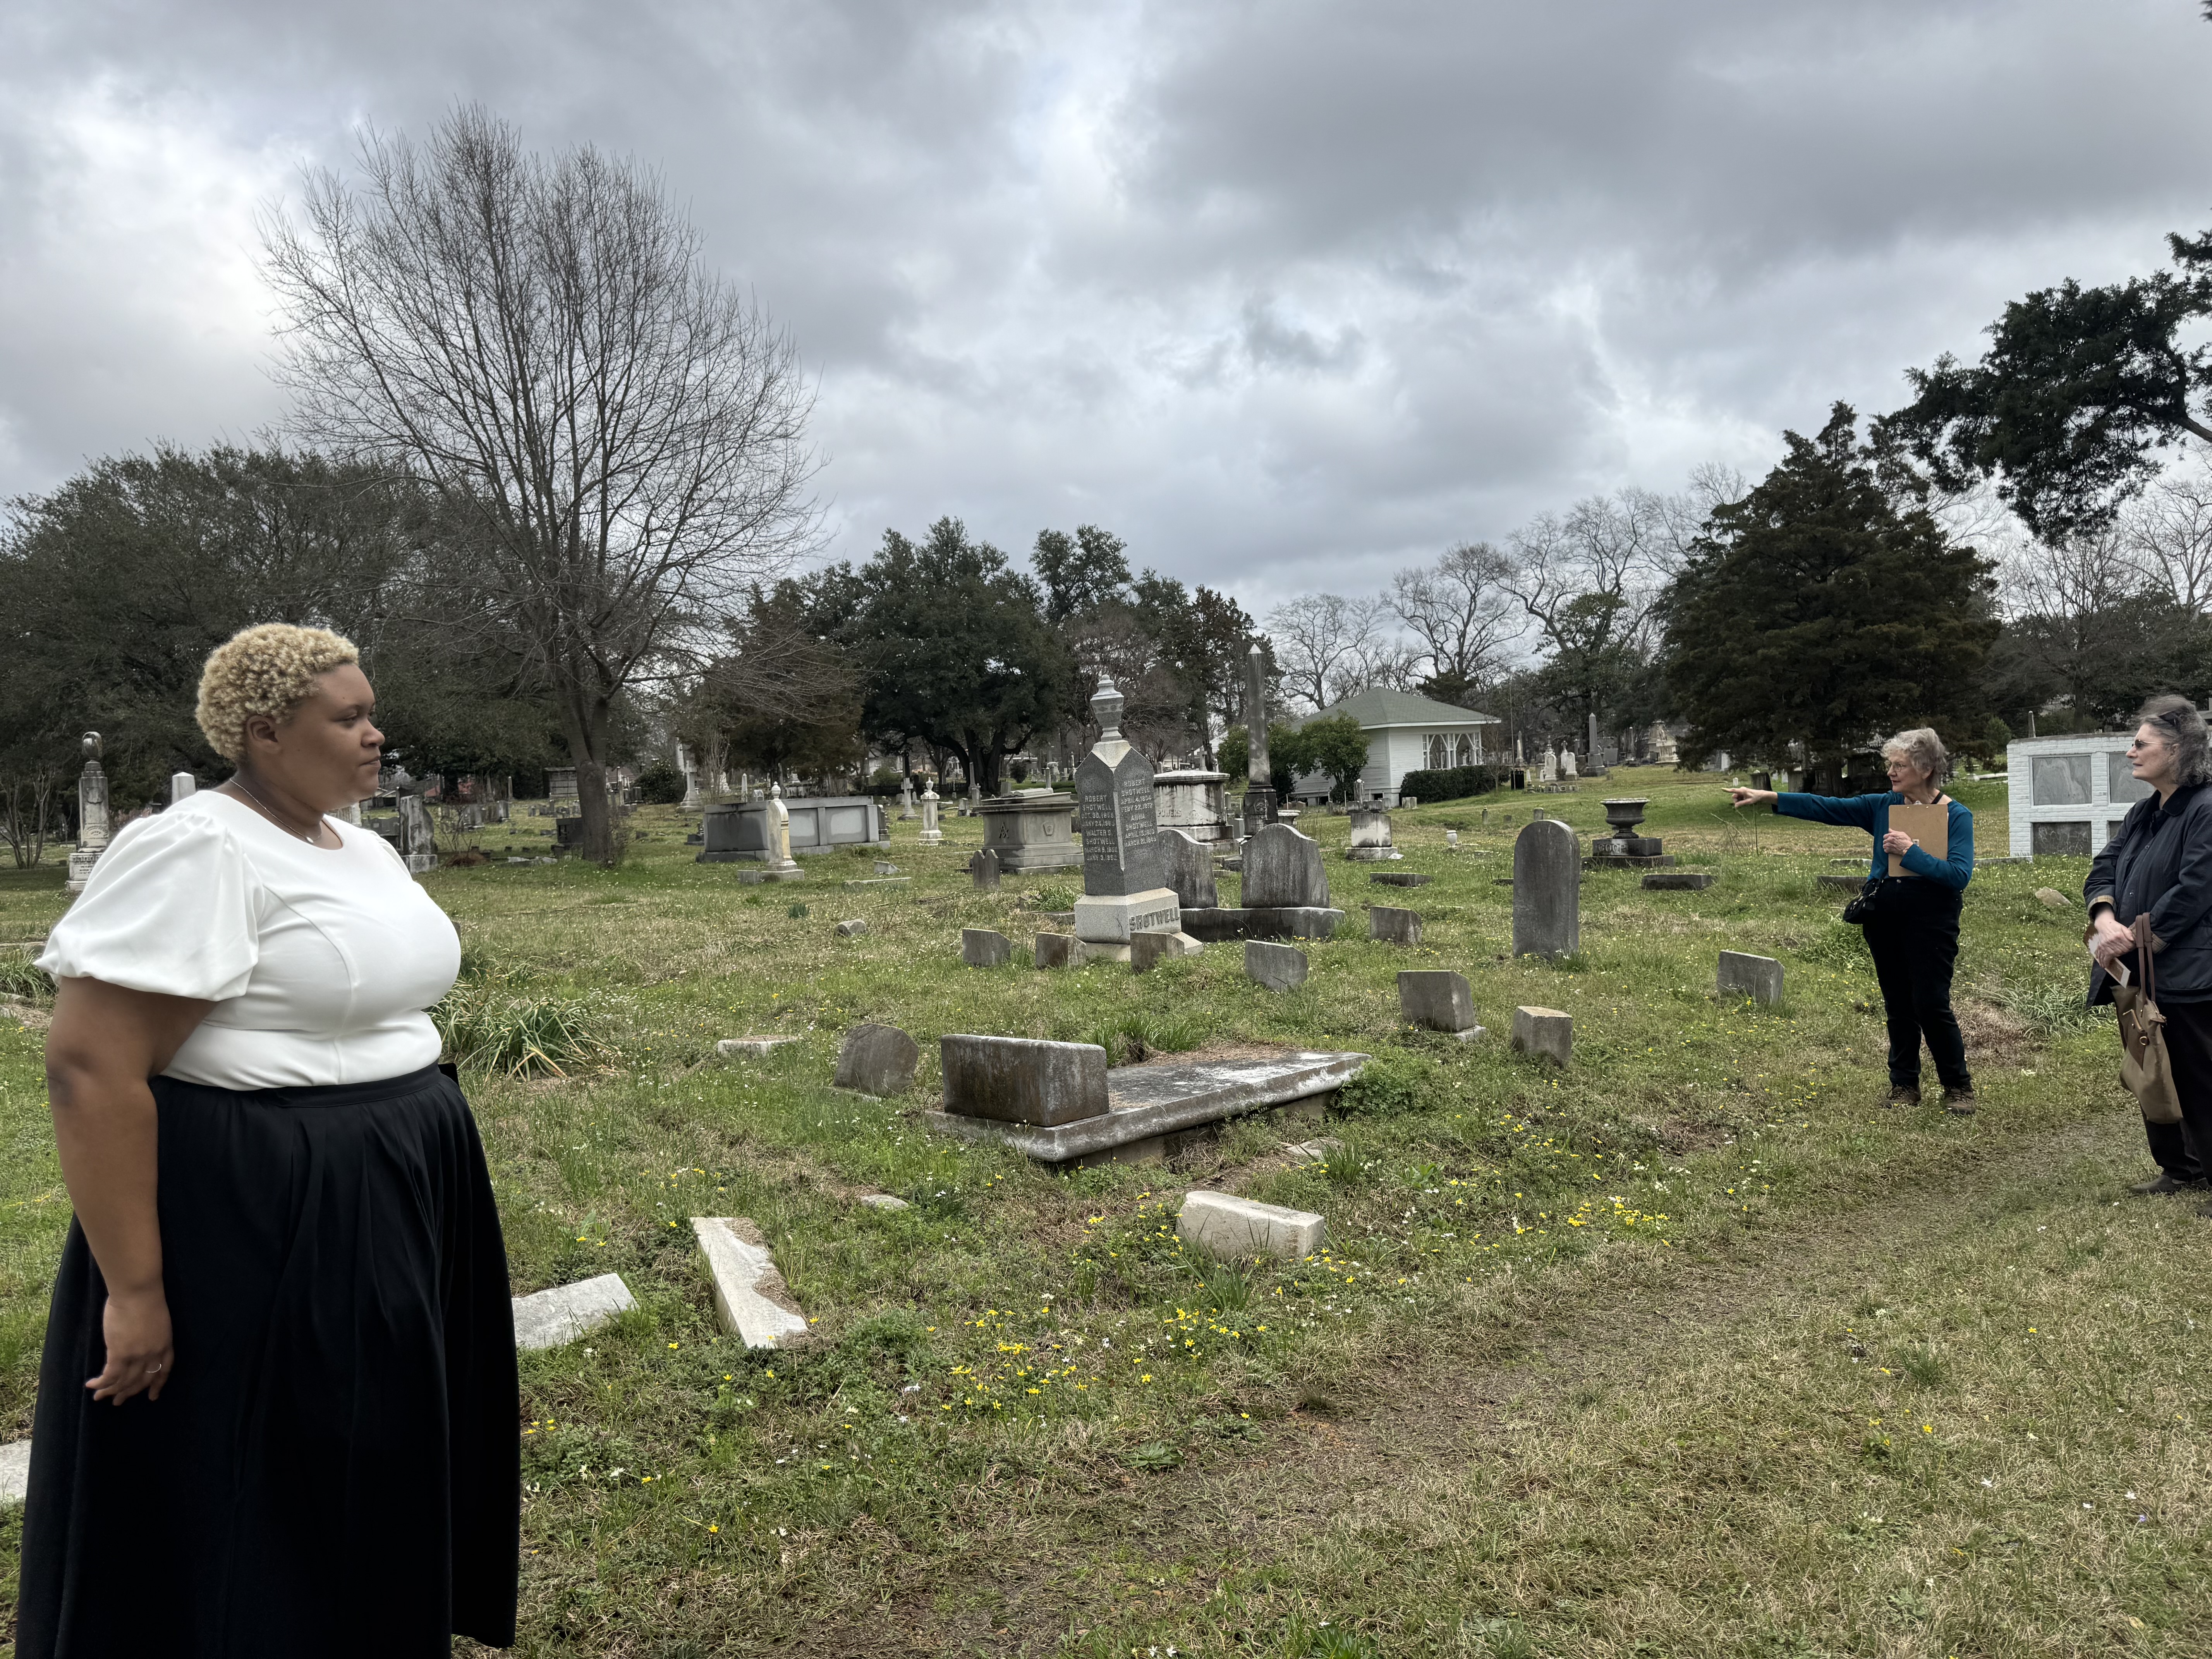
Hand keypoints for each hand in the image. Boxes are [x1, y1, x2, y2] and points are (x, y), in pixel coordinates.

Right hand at [88, 1287, 172, 1404]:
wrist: (138, 1291)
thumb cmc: (146, 1299)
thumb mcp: (157, 1322)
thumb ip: (150, 1337)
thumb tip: (136, 1345)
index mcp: (166, 1344)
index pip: (164, 1371)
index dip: (157, 1385)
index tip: (152, 1396)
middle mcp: (153, 1354)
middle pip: (142, 1381)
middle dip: (129, 1393)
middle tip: (118, 1401)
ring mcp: (137, 1355)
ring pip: (124, 1382)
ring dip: (111, 1392)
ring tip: (100, 1397)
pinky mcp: (120, 1354)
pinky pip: (110, 1376)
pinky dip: (101, 1383)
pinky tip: (92, 1385)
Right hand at [1726, 788, 1774, 808]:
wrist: (1760, 794)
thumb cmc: (1755, 797)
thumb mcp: (1748, 802)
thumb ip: (1741, 803)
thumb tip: (1735, 806)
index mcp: (1742, 790)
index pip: (1733, 790)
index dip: (1727, 790)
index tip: (1722, 789)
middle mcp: (1741, 789)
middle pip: (1734, 796)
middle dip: (1735, 800)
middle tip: (1740, 804)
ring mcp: (1741, 790)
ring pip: (1736, 796)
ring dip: (1738, 800)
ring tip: (1744, 801)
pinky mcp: (1742, 792)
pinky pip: (1738, 796)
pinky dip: (1740, 799)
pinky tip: (1744, 800)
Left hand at [1881, 829, 1914, 855]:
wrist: (1908, 848)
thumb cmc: (1906, 841)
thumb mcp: (1902, 834)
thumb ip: (1894, 832)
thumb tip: (1889, 829)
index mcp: (1892, 835)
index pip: (1885, 836)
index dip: (1886, 837)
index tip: (1888, 839)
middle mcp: (1890, 839)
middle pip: (1884, 841)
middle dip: (1886, 842)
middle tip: (1890, 843)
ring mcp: (1889, 845)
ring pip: (1884, 845)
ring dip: (1886, 846)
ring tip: (1890, 847)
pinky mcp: (1890, 850)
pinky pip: (1885, 850)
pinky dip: (1887, 850)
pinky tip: (1890, 850)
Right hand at [2089, 913, 2134, 971]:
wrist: (2103, 924)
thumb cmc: (2114, 926)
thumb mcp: (2123, 927)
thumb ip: (2129, 933)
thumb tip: (2133, 940)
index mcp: (2118, 936)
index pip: (2127, 946)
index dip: (2131, 948)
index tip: (2131, 948)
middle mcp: (2112, 941)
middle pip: (2120, 952)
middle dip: (2123, 953)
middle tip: (2124, 953)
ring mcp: (2105, 944)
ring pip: (2111, 955)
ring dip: (2112, 960)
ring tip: (2109, 966)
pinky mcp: (2101, 946)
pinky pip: (2102, 955)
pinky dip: (2103, 961)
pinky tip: (2103, 965)